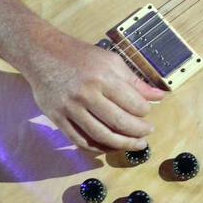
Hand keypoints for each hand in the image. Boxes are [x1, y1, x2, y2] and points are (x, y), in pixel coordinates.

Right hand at [20, 30, 166, 152]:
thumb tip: (160, 96)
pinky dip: (97, 148)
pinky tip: (109, 146)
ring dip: (122, 144)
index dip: (144, 112)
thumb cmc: (80, 56)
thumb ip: (135, 81)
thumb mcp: (111, 61)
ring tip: (134, 144)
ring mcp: (70, 108)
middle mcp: (87, 94)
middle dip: (138, 132)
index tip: (147, 113)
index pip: (133, 103)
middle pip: (119, 123)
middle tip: (146, 134)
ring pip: (101, 136)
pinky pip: (80, 140)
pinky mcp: (58, 118)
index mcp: (103, 77)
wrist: (42, 54)